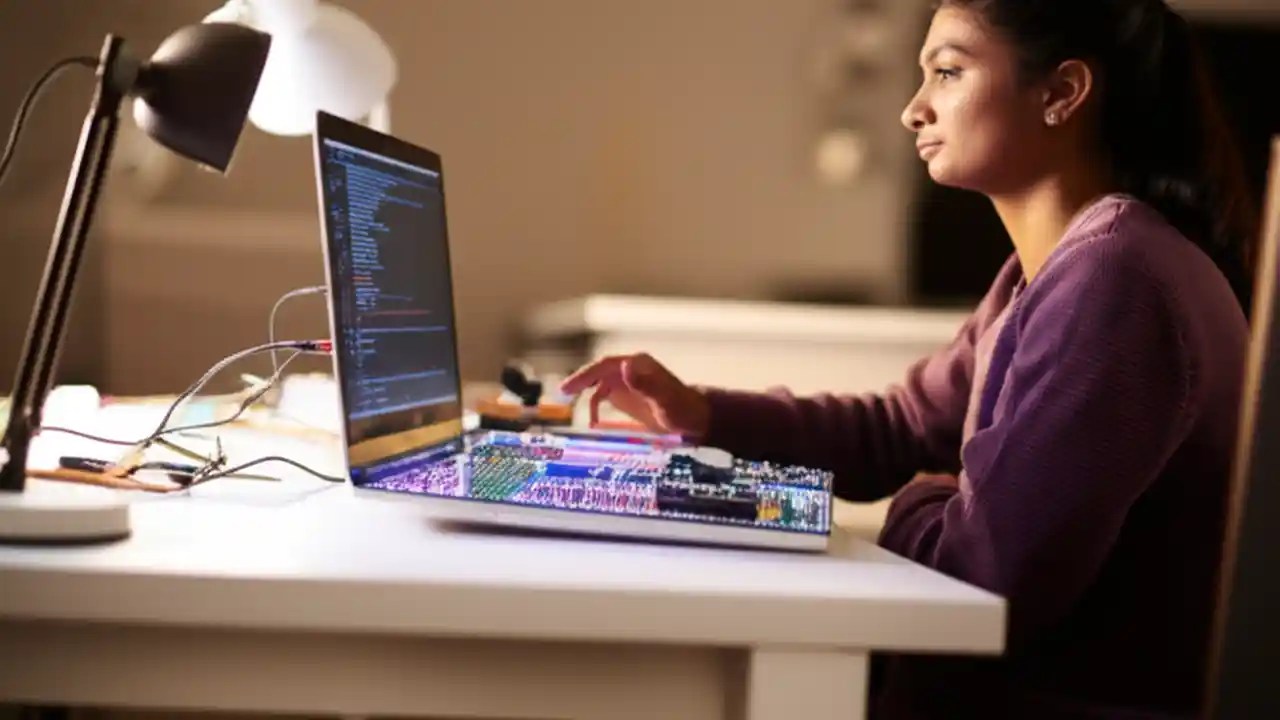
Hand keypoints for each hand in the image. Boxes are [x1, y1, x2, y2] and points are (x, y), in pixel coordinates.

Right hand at [559, 353, 710, 437]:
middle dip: (579, 381)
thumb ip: (645, 383)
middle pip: (598, 372)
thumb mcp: (664, 399)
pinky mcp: (628, 396)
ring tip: (570, 405)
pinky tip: (593, 421)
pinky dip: (595, 406)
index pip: (604, 365)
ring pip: (598, 383)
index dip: (584, 374)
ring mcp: (628, 382)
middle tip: (561, 393)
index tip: (569, 387)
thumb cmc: (683, 410)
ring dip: (584, 392)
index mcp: (637, 365)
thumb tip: (623, 365)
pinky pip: (605, 396)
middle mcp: (630, 370)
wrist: (696, 420)